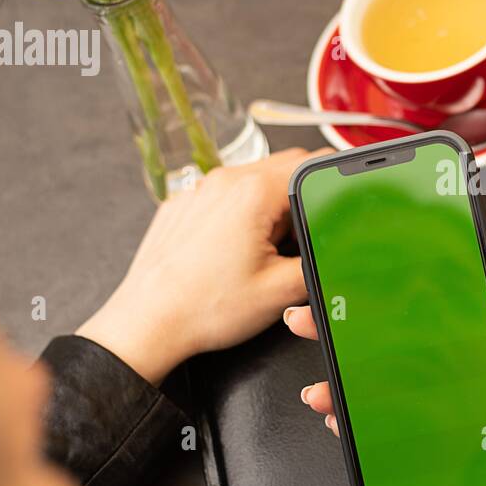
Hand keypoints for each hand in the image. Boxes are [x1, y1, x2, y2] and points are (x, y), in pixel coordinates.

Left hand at [78, 147, 328, 383]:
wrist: (148, 323)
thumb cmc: (204, 308)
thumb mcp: (282, 291)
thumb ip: (321, 261)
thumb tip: (338, 251)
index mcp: (253, 193)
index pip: (311, 163)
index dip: (331, 186)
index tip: (335, 208)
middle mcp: (224, 182)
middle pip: (283, 166)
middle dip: (301, 198)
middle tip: (298, 240)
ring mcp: (198, 190)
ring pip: (253, 180)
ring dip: (271, 206)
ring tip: (264, 249)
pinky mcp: (182, 204)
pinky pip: (223, 195)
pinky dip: (240, 213)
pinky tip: (234, 250)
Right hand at [285, 224, 485, 485]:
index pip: (439, 292)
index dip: (397, 280)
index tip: (357, 267)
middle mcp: (479, 356)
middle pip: (404, 335)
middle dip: (355, 326)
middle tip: (313, 315)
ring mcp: (465, 398)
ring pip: (395, 381)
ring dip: (352, 376)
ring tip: (319, 373)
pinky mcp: (460, 436)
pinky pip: (405, 425)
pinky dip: (369, 421)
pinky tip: (342, 416)